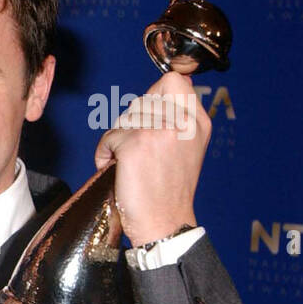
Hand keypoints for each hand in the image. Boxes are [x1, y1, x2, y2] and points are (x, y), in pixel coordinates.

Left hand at [94, 70, 210, 245]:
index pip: (173, 80)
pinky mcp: (137, 143)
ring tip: (130, 162)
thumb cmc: (168, 189)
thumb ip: (177, 116)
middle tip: (138, 150)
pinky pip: (109, 137)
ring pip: (124, 117)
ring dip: (118, 138)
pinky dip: (104, 154)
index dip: (154, 93)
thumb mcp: (186, 146)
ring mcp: (161, 131)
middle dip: (132, 123)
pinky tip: (117, 170)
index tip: (149, 115)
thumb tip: (166, 84)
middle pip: (143, 98)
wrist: (165, 223)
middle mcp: (183, 122)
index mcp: (198, 122)